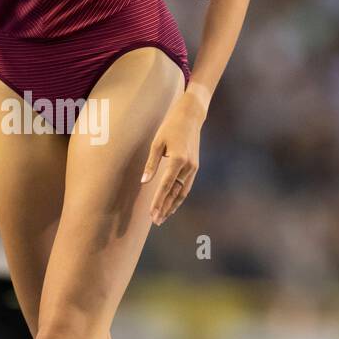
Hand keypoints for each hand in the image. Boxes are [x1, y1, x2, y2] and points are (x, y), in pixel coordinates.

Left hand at [140, 94, 203, 224]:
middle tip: (156, 221)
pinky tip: (172, 204)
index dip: (158, 201)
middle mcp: (188, 166)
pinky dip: (179, 197)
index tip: (152, 214)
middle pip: (175, 193)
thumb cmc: (171, 126)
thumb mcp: (157, 143)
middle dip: (165, 208)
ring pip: (183, 192)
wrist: (191, 116)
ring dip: (172, 205)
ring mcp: (193, 167)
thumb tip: (144, 182)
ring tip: (163, 217)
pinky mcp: (195, 166)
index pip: (166, 186)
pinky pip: (186, 186)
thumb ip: (151, 164)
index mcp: (178, 160)